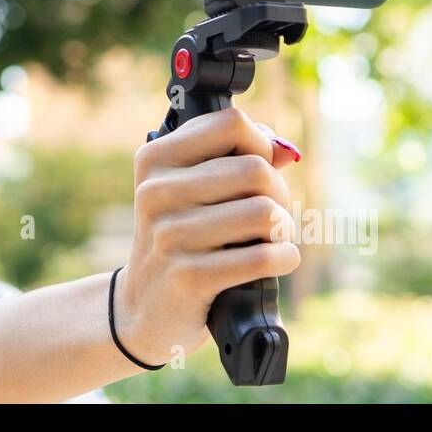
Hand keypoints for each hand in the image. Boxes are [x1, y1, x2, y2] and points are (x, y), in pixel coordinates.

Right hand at [113, 107, 300, 365]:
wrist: (144, 307)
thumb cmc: (180, 237)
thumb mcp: (189, 190)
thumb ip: (235, 160)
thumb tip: (287, 151)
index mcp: (155, 159)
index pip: (232, 124)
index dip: (261, 143)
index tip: (260, 166)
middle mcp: (156, 192)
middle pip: (256, 170)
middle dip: (279, 193)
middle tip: (271, 214)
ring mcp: (169, 235)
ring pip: (264, 213)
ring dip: (283, 229)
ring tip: (271, 239)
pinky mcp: (188, 277)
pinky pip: (262, 257)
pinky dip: (284, 258)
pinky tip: (277, 261)